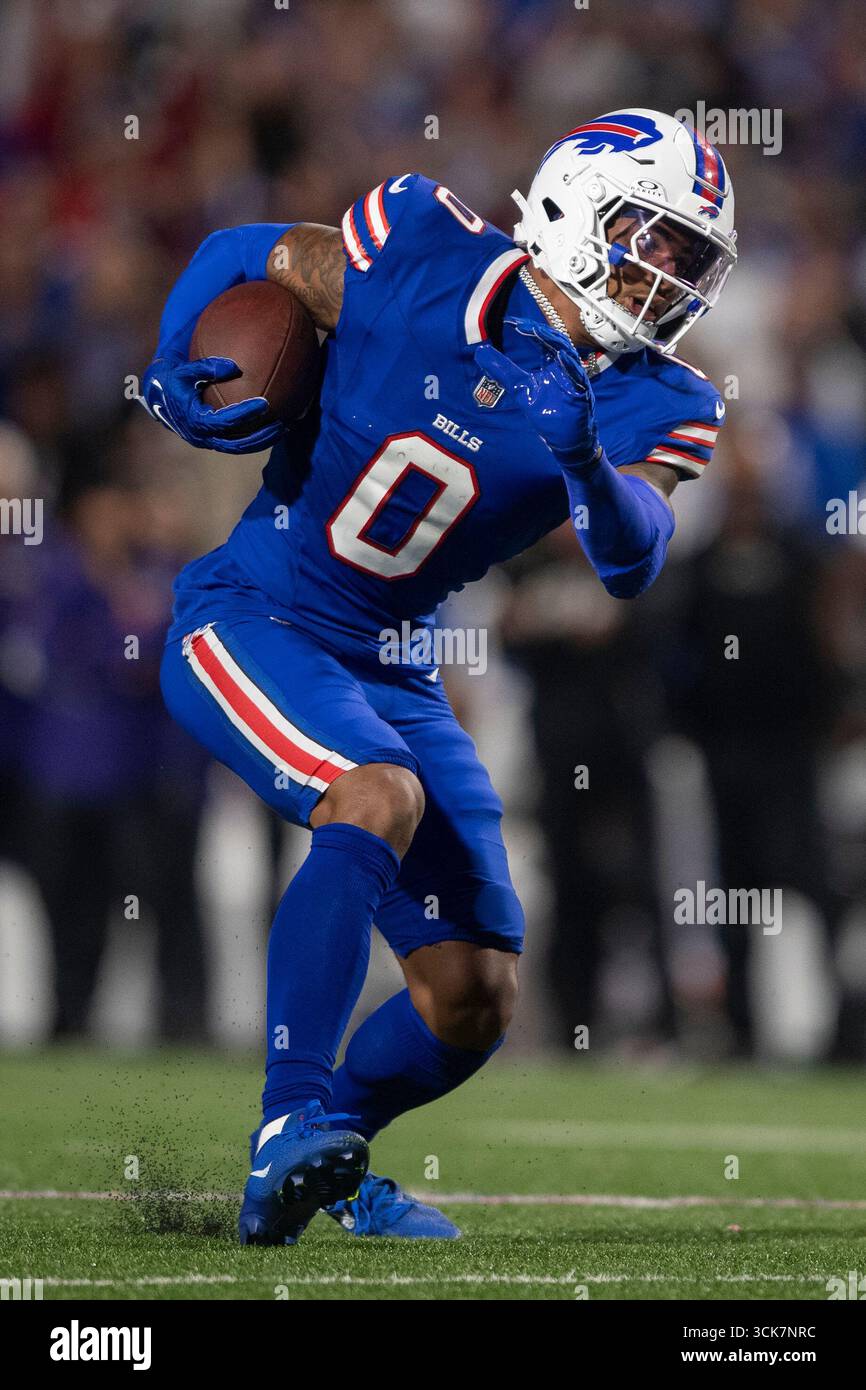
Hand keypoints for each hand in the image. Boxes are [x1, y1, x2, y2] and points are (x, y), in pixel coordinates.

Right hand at [141, 355, 284, 454]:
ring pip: (239, 448)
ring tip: (284, 428)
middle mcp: (202, 437)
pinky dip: (255, 437)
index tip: (264, 404)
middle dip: (261, 437)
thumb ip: (206, 367)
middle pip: (237, 444)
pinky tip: (272, 426)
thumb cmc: (173, 379)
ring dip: (262, 441)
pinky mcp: (213, 440)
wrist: (158, 396)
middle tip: (282, 424)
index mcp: (195, 421)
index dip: (245, 414)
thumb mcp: (184, 370)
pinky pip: (237, 443)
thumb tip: (235, 366)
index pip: (224, 421)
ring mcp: (208, 441)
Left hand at [474, 317, 600, 468]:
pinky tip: (560, 357)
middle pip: (556, 342)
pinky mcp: (582, 391)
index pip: (542, 340)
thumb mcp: (521, 390)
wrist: (568, 439)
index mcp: (552, 364)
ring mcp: (575, 378)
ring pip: (568, 355)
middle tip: (522, 324)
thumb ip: (504, 372)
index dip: (528, 329)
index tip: (511, 322)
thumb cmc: (548, 414)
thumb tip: (481, 353)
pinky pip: (578, 375)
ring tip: (538, 332)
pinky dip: (570, 366)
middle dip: (540, 332)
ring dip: (554, 343)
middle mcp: (565, 367)